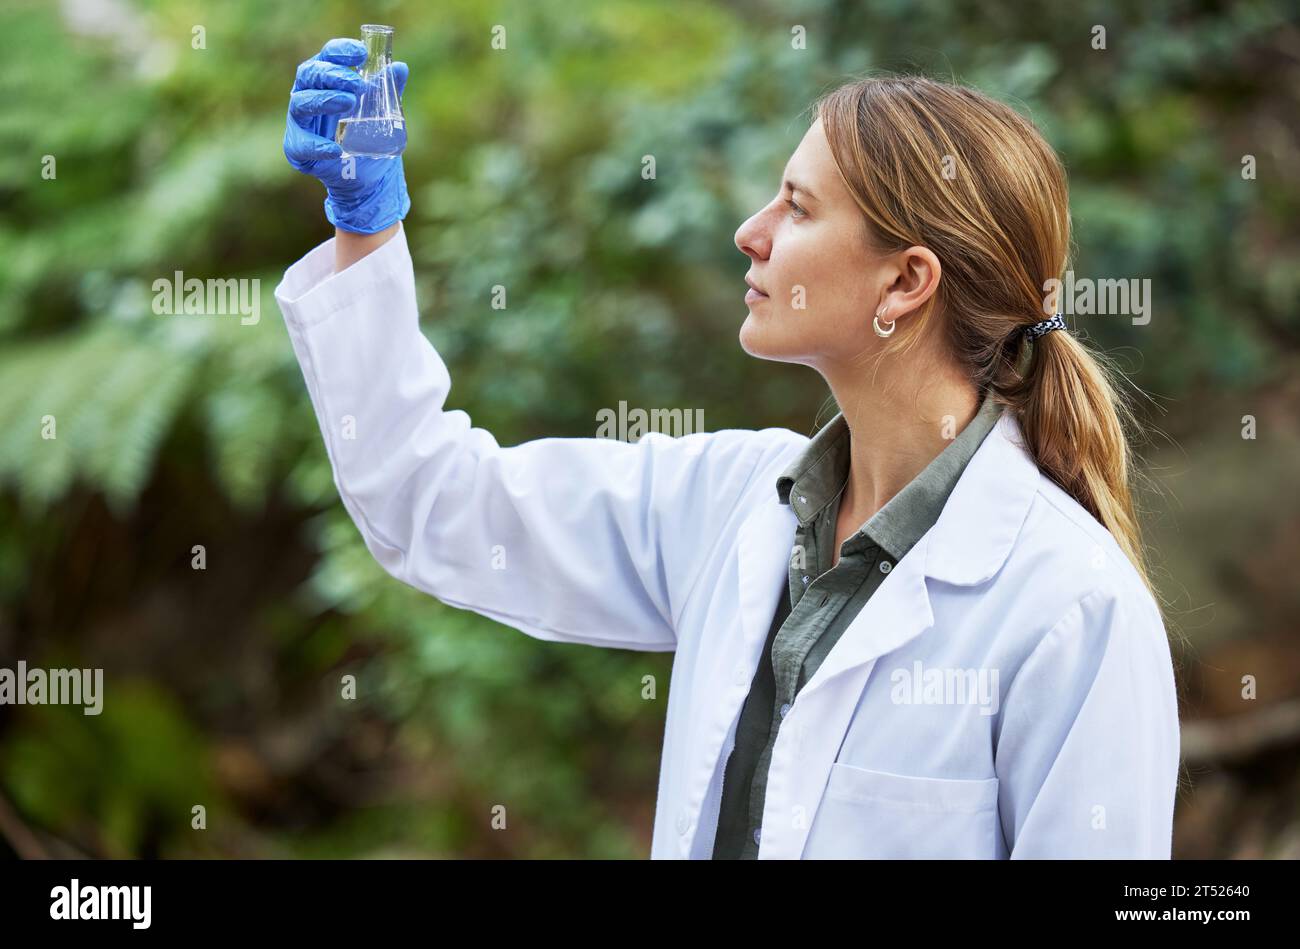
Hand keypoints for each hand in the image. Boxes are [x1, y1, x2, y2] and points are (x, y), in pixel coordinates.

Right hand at [284, 38, 410, 233]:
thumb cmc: (368, 138)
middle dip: (333, 75)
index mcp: (325, 81)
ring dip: (324, 100)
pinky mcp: (298, 149)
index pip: (326, 57)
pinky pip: (302, 145)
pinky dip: (318, 146)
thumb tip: (400, 68)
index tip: (361, 52)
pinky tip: (335, 149)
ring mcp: (300, 122)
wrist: (367, 178)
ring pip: (301, 103)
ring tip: (349, 102)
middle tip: (358, 84)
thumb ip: (388, 91)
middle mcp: (307, 96)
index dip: (339, 50)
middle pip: (310, 74)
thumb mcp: (382, 113)